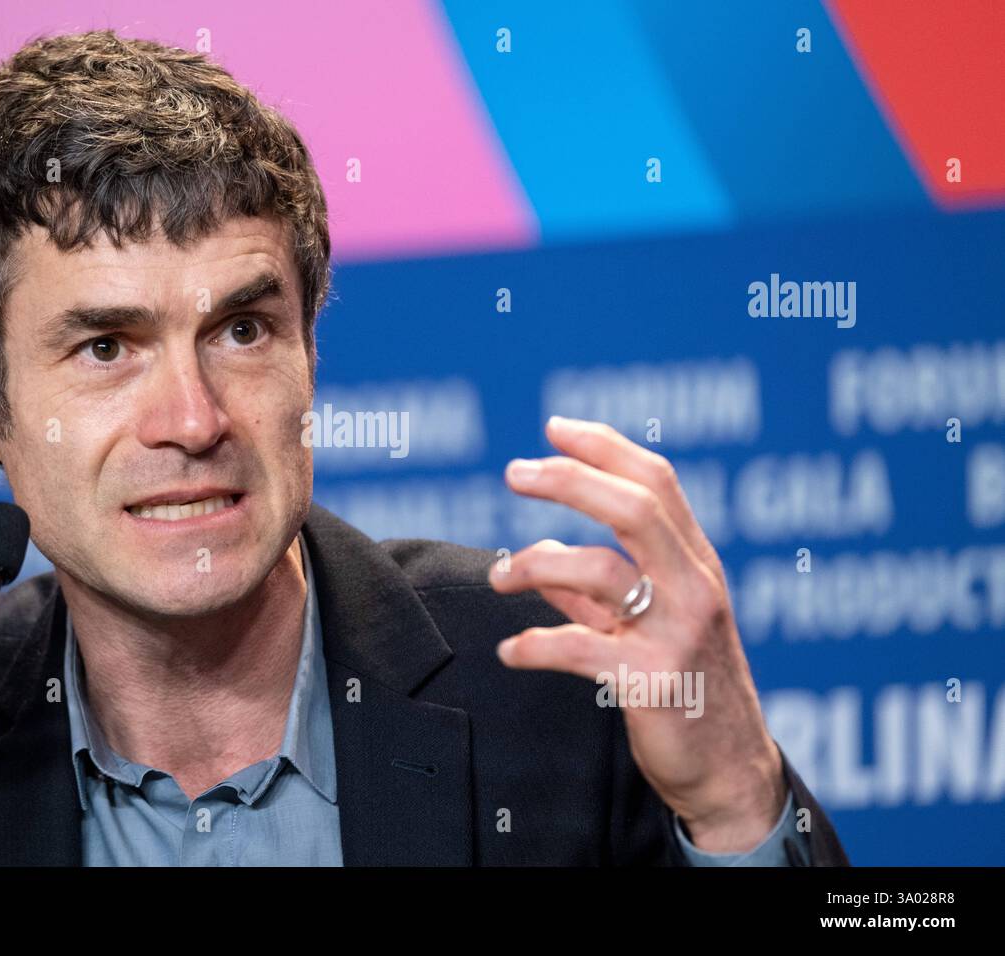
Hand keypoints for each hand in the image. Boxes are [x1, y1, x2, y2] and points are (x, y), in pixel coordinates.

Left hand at [488, 416, 785, 852]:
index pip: (656, 482)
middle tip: (515, 472)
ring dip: (534, 565)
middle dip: (569, 480)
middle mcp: (694, 588)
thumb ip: (596, 588)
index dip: (605, 446)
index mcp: (695, 563)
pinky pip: (578, 649)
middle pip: (634, 507)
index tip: (554, 427)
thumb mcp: (651, 622)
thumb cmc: (687, 687)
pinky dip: (533, 644)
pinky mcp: (654, 684)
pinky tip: (510, 650)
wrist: (730, 772)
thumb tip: (538, 553)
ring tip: (498, 576)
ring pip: (600, 571)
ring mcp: (677, 634)